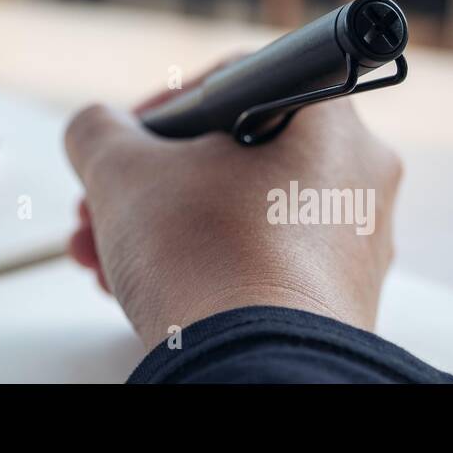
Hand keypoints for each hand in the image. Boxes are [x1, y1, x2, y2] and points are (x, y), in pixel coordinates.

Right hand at [63, 67, 401, 348]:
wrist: (255, 370)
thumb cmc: (211, 263)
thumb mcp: (123, 171)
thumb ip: (98, 130)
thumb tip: (94, 130)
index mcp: (329, 120)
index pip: (237, 82)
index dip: (166, 107)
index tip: (131, 139)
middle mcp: (358, 177)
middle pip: (230, 155)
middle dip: (150, 181)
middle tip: (106, 200)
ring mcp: (353, 243)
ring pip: (237, 211)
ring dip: (160, 224)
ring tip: (104, 251)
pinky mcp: (336, 299)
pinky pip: (258, 260)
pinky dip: (200, 262)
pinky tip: (141, 284)